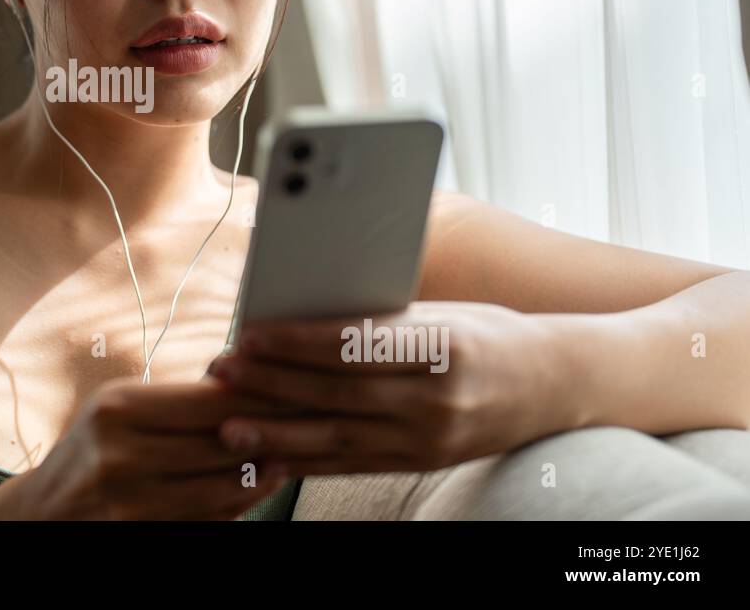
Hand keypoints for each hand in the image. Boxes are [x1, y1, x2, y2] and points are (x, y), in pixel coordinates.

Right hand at [0, 377, 299, 519]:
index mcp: (116, 408)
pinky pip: (206, 518)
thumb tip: (247, 380)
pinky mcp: (140, 533)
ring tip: (292, 455)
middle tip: (309, 416)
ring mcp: (130, 501)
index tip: (292, 384)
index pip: (206, 399)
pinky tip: (258, 486)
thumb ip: (173, 400)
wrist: (43, 512)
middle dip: (269, 431)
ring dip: (263, 472)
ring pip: (220, 485)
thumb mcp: (117, 408)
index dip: (256, 393)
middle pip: (219, 443)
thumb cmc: (90, 449)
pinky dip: (237, 503)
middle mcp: (120, 454)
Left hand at [204, 301, 573, 475]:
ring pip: (339, 437)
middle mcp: (437, 399)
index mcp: (442, 347)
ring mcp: (430, 438)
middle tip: (222, 373)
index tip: (248, 334)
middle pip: (338, 393)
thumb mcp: (439, 314)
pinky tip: (270, 456)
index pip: (355, 345)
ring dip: (278, 431)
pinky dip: (307, 461)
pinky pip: (354, 464)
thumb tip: (298, 317)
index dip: (296, 342)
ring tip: (229, 424)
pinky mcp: (423, 462)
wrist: (555, 385)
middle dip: (272, 384)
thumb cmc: (488, 333)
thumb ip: (377, 321)